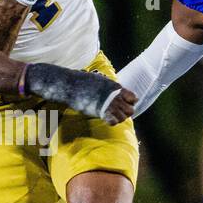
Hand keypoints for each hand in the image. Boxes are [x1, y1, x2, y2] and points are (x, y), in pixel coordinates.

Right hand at [23, 63, 137, 124]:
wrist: (69, 84)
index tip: (122, 104)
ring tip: (110, 117)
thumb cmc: (81, 82)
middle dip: (126, 112)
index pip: (133, 97)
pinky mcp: (99, 110)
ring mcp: (107, 103)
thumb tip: (113, 90)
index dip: (130, 102)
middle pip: (131, 109)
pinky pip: (113, 121)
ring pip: (124, 116)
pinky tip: (106, 119)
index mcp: (114, 87)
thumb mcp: (98, 80)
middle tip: (116, 113)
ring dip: (119, 119)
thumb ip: (108, 86)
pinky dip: (112, 122)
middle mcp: (114, 95)